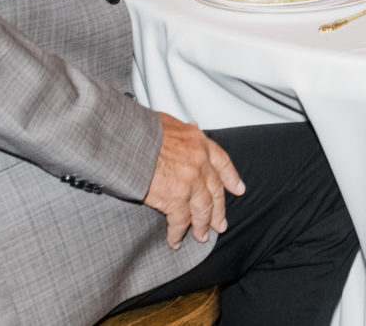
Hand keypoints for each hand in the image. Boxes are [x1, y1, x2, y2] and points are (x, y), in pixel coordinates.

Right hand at [144, 113, 243, 248]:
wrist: (126, 140)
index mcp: (198, 143)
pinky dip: (177, 234)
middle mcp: (200, 163)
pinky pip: (180, 222)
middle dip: (218, 210)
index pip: (222, 162)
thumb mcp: (169, 123)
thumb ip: (184, 131)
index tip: (238, 189)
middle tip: (220, 224)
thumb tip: (192, 128)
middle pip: (215, 191)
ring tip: (201, 237)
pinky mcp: (175, 198)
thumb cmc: (141, 131)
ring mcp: (190, 182)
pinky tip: (175, 241)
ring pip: (203, 210)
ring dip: (202, 226)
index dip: (231, 178)